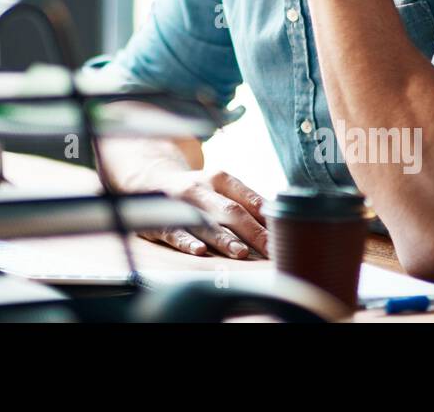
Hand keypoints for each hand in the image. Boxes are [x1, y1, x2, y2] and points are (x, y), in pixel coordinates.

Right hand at [138, 167, 269, 258]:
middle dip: (252, 231)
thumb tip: (281, 223)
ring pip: (204, 223)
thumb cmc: (196, 192)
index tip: (284, 234)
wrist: (148, 180)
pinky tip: (200, 251)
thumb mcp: (218, 187)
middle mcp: (200, 189)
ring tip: (240, 253)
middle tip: (270, 249)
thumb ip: (245, 202)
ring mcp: (179, 204)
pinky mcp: (160, 220)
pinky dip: (187, 242)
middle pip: (230, 211)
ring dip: (223, 239)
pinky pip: (174, 232)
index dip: (267, 217)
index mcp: (219, 178)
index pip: (248, 198)